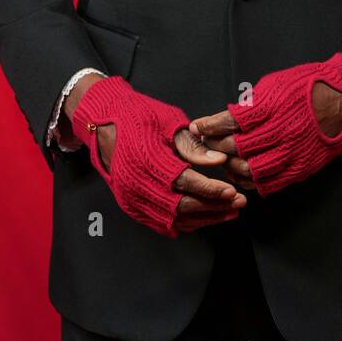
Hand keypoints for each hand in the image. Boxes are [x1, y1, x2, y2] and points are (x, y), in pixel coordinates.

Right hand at [70, 76, 246, 236]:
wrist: (103, 124)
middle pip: (181, 206)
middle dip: (213, 207)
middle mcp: (136, 184)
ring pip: (172, 219)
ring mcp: (131, 198)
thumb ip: (192, 146)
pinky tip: (203, 218)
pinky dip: (184, 223)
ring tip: (228, 213)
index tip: (233, 191)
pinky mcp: (129, 205)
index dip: (211, 189)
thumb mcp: (167, 122)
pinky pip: (160, 223)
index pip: (185, 182)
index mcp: (146, 160)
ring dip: (203, 219)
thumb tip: (219, 160)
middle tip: (238, 204)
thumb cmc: (138, 117)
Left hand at [189, 53, 341, 197]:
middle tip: (207, 145)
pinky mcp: (301, 168)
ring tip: (225, 162)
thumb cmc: (310, 86)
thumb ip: (252, 103)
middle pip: (237, 148)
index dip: (209, 126)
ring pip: (251, 170)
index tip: (198, 127)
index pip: (230, 122)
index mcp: (272, 107)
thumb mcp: (276, 84)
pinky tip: (245, 174)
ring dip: (232, 167)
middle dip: (216, 147)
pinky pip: (270, 183)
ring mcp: (292, 153)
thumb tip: (228, 117)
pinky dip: (253, 181)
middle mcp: (281, 132)